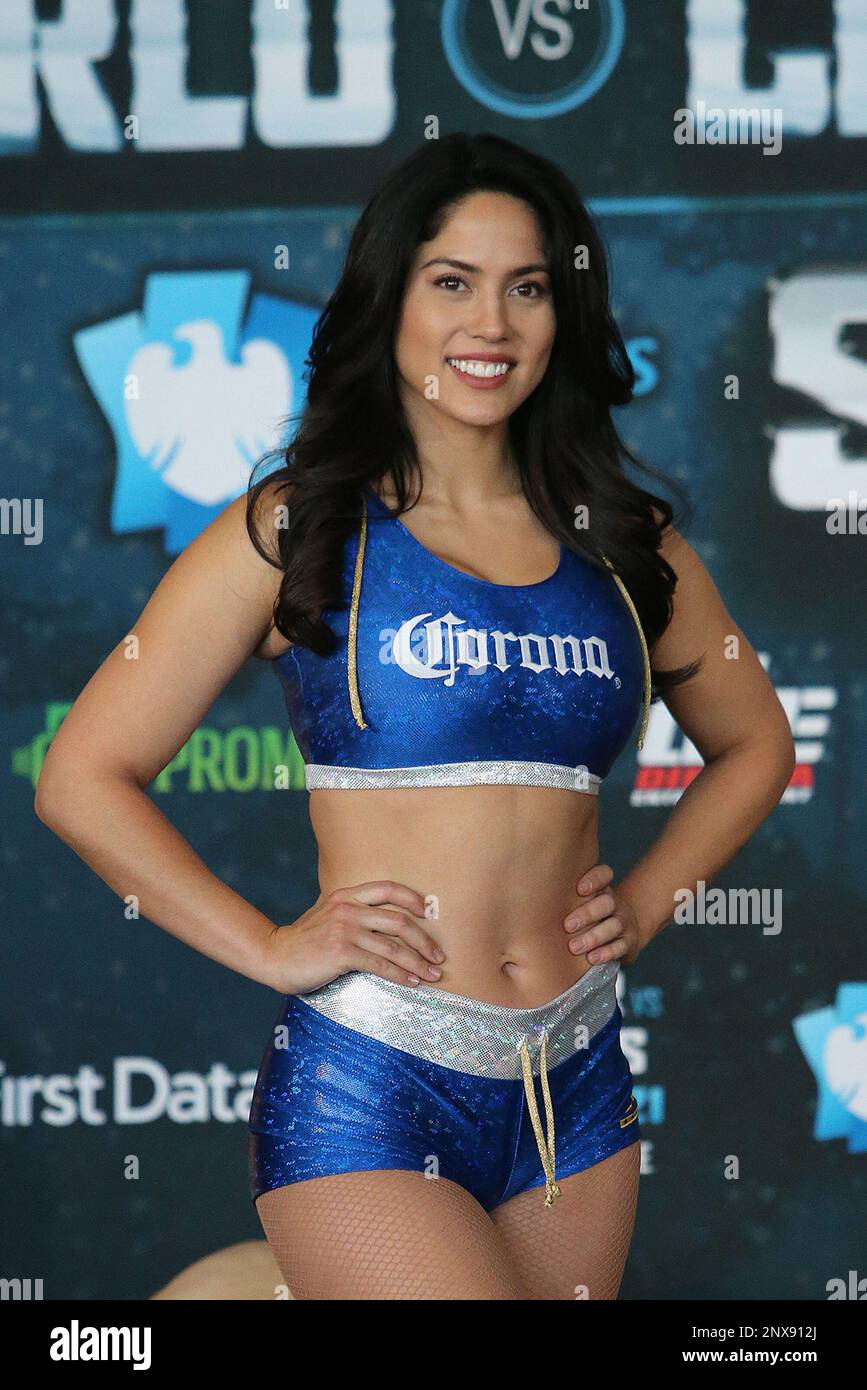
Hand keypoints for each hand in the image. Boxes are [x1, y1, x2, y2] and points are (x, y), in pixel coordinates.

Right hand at [260, 880, 446, 994]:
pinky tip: (411, 982)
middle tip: (439, 956)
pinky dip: (399, 974)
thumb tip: (385, 923)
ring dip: (417, 962)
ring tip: (433, 975)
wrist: (275, 956)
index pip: (387, 889)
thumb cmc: (305, 940)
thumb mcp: (328, 914)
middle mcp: (348, 908)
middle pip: (399, 921)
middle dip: (424, 940)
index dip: (412, 898)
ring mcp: (344, 929)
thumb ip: (352, 912)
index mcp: (346, 895)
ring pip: (392, 946)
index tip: (429, 913)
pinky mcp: (341, 952)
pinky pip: (379, 963)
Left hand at [563, 863, 642, 967]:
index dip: (594, 879)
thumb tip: (527, 901)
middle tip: (567, 926)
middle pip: (607, 902)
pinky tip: (591, 958)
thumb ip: (562, 898)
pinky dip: (606, 953)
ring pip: (614, 925)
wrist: (621, 934)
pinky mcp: (629, 942)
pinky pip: (621, 946)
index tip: (579, 889)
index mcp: (602, 889)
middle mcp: (615, 903)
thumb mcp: (579, 903)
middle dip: (587, 914)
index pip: (604, 874)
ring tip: (574, 947)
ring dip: (593, 937)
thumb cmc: (589, 917)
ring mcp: (624, 922)